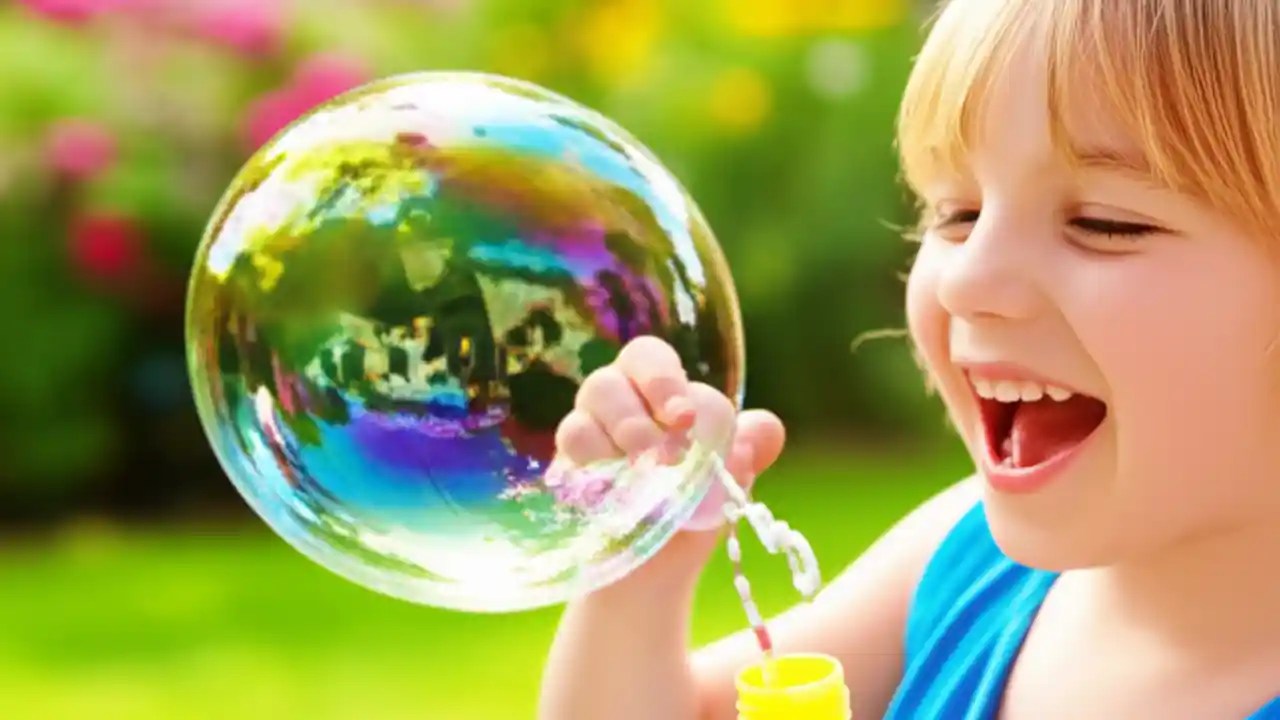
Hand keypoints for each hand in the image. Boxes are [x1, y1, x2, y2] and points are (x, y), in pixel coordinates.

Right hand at [555, 336, 784, 530]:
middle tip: (667, 452)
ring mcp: (588, 427)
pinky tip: (618, 486)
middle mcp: (617, 399)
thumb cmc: (692, 507)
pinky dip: (594, 459)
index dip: (664, 381)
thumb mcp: (728, 482)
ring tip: (647, 470)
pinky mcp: (568, 463)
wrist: (654, 569)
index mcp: (657, 390)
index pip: (650, 358)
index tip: (687, 419)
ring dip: (622, 432)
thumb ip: (748, 452)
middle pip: (611, 377)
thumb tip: (768, 429)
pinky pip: (572, 441)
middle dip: (639, 410)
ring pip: (590, 404)